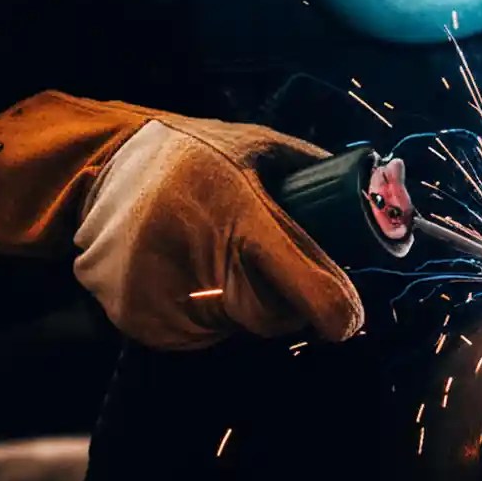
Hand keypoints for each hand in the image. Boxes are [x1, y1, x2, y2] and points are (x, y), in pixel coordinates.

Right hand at [0, 91, 362, 349]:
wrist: (101, 162)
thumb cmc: (196, 152)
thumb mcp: (257, 144)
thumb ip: (317, 167)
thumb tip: (380, 186)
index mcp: (241, 212)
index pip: (304, 285)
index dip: (336, 311)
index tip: (348, 319)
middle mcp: (201, 255)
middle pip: (273, 319)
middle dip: (287, 303)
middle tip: (272, 270)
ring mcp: (164, 290)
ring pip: (233, 330)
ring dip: (239, 307)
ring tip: (215, 257)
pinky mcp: (134, 316)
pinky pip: (192, 336)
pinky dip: (200, 316)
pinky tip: (187, 272)